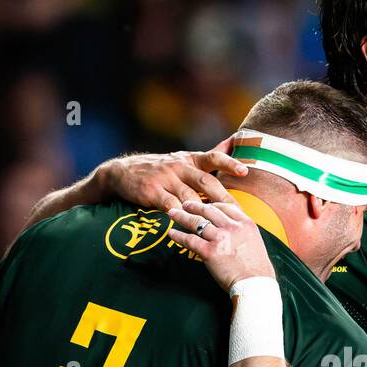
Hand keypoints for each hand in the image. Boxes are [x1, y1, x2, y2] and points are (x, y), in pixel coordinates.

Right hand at [96, 139, 247, 210]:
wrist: (122, 173)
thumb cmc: (161, 169)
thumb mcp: (184, 159)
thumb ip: (209, 155)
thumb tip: (234, 141)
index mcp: (190, 159)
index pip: (213, 157)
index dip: (229, 163)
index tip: (244, 171)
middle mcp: (179, 166)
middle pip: (206, 181)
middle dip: (223, 197)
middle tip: (236, 212)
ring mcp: (165, 178)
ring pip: (190, 197)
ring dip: (204, 211)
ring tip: (217, 224)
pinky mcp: (152, 191)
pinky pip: (170, 206)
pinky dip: (181, 215)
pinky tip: (190, 225)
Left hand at [165, 198, 274, 290]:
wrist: (255, 284)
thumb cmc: (258, 269)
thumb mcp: (256, 242)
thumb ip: (243, 232)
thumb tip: (234, 231)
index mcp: (245, 223)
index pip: (225, 206)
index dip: (212, 204)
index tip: (205, 204)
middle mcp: (232, 227)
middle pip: (209, 210)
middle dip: (195, 206)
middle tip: (186, 204)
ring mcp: (220, 238)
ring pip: (196, 222)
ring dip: (182, 216)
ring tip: (173, 213)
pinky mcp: (210, 252)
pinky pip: (190, 240)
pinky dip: (178, 236)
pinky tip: (171, 233)